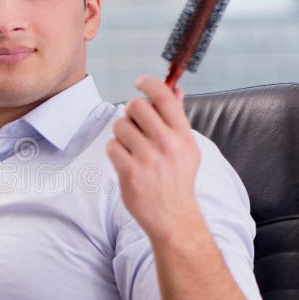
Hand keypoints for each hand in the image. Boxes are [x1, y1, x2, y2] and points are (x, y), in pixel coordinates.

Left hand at [106, 76, 201, 239]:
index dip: (149, 83)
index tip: (140, 82)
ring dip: (121, 134)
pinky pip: (111, 146)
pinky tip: (124, 161)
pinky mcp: (129, 172)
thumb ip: (178, 118)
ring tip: (131, 148)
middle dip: (130, 112)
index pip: (164, 96)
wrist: (172, 216)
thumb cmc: (177, 179)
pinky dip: (114, 151)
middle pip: (135, 106)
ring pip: (120, 125)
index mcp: (182, 135)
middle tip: (134, 124)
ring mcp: (148, 159)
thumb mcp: (187, 148)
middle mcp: (167, 144)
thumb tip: (175, 89)